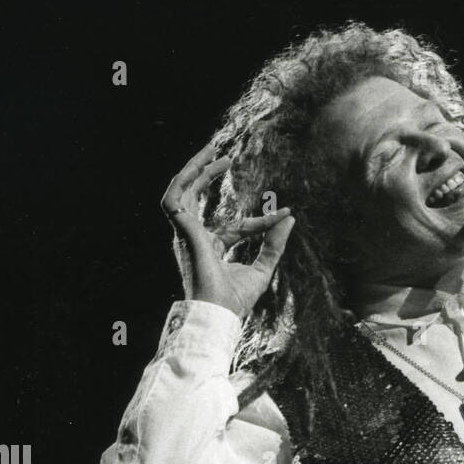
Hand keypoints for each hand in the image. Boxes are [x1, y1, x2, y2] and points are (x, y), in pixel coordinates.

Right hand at [161, 142, 294, 319]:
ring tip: (211, 150)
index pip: (234, 228)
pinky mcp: (182, 231)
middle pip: (194, 198)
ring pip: (181, 192)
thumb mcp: (262, 268)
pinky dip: (183, 180)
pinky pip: (173, 199)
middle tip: (221, 154)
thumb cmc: (234, 301)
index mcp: (211, 250)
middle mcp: (194, 239)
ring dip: (193, 169)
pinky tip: (200, 165)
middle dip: (205, 174)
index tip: (281, 215)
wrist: (218, 313)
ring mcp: (185, 234)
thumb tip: (290, 217)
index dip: (259, 222)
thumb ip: (274, 243)